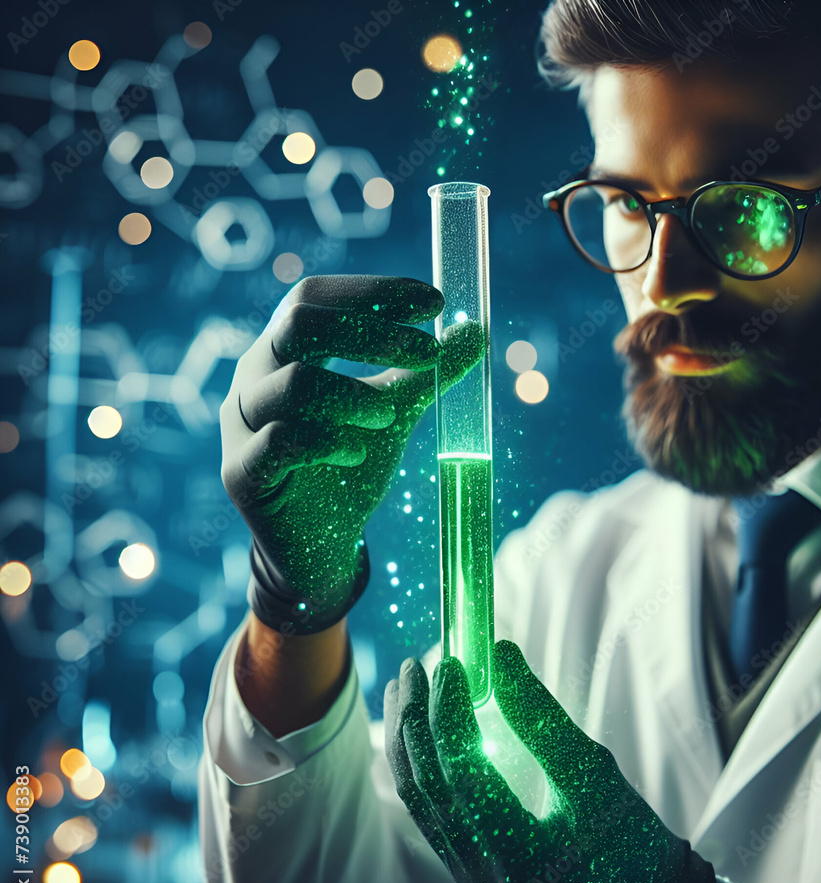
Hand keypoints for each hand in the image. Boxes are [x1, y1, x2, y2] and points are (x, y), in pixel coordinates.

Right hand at [220, 275, 483, 632]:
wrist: (317, 549)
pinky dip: (329, 442)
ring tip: (387, 417)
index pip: (315, 297)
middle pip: (301, 324)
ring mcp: (242, 426)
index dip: (372, 292)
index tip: (435, 302)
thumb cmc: (349, 469)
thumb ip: (425, 373)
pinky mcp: (242, 474)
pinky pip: (282, 441)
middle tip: (427, 354)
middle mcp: (253, 378)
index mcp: (283, 352)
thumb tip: (477, 332)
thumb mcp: (394, 413)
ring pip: (293, 382)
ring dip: (355, 394)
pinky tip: (356, 455)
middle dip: (372, 333)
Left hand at [383, 640, 715, 882]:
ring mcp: (471, 881)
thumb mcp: (594, 775)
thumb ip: (540, 718)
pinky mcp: (470, 875)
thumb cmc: (631, 845)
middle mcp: (483, 878)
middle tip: (413, 667)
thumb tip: (500, 655)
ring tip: (404, 691)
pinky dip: (420, 768)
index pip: (462, 774)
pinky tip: (417, 735)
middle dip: (414, 721)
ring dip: (408, 742)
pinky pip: (431, 816)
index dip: (449, 713)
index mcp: (521, 859)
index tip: (448, 664)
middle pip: (428, 787)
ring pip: (421, 802)